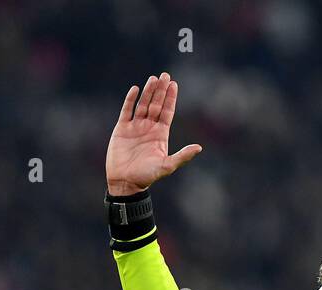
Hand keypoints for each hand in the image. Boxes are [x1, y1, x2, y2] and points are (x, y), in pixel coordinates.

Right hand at [107, 72, 201, 196]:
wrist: (125, 182)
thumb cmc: (147, 176)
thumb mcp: (167, 166)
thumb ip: (182, 156)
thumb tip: (199, 148)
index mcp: (160, 134)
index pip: (167, 112)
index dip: (170, 98)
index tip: (174, 84)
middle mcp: (149, 128)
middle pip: (156, 104)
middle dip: (160, 90)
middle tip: (165, 75)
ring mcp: (135, 127)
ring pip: (142, 105)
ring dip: (148, 92)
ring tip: (153, 78)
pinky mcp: (122, 129)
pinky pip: (126, 110)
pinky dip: (130, 100)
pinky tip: (135, 89)